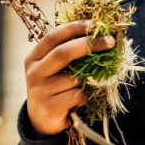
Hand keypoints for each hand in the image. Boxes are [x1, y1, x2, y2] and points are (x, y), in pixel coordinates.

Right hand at [23, 19, 116, 136]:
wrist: (41, 120)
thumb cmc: (53, 88)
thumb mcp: (52, 69)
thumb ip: (66, 54)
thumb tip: (97, 35)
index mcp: (34, 57)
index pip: (53, 37)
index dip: (74, 28)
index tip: (95, 24)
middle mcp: (34, 72)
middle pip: (62, 53)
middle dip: (89, 45)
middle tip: (110, 41)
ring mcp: (40, 90)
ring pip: (73, 79)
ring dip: (85, 81)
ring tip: (81, 87)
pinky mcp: (50, 106)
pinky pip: (76, 96)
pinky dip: (83, 96)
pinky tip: (76, 100)